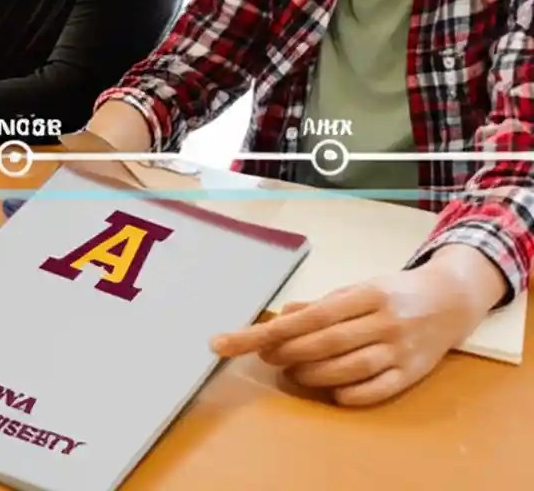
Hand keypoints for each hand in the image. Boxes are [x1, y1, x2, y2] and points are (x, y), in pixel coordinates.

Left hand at [210, 245, 504, 406]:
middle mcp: (385, 321)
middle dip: (286, 352)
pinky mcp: (412, 374)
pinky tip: (328, 389)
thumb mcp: (355, 289)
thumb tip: (280, 319)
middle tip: (265, 355)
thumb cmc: (391, 294)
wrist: (451, 301)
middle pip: (324, 343)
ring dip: (309, 373)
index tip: (232, 341)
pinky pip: (373, 390)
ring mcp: (400, 350)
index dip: (269, 331)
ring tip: (291, 369)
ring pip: (346, 369)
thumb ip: (319, 304)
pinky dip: (345, 393)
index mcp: (367, 294)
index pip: (310, 316)